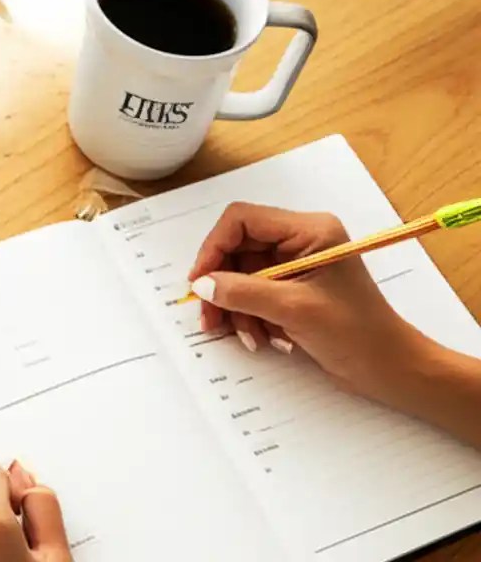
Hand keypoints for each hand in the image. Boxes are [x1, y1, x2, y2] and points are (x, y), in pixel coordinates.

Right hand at [187, 202, 435, 404]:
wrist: (388, 369)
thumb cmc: (356, 334)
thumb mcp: (294, 310)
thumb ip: (243, 293)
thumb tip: (201, 284)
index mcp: (309, 230)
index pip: (243, 220)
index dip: (214, 247)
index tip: (200, 281)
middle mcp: (300, 240)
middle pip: (237, 249)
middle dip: (223, 286)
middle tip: (211, 318)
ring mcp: (295, 264)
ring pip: (241, 275)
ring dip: (237, 308)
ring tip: (249, 337)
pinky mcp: (292, 288)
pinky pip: (253, 294)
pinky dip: (249, 316)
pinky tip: (263, 338)